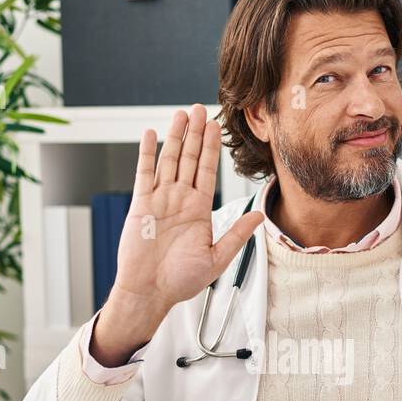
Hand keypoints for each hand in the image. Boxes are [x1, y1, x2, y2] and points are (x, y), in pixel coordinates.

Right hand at [91, 104, 264, 366]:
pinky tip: (153, 134)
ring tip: (181, 113)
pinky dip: (148, 153)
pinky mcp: (141, 205)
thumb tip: (260, 215)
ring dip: (175, 137)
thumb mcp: (217, 259)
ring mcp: (160, 200)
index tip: (217, 126)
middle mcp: (180, 200)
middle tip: (200, 108)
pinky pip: (144, 173)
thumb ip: (237, 235)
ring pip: (169, 160)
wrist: (150, 292)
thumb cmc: (181, 281)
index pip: (207, 171)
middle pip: (189, 159)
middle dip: (195, 133)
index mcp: (199, 210)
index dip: (212, 148)